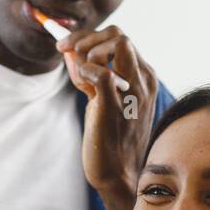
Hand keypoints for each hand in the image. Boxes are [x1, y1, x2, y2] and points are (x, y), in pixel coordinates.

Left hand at [59, 26, 158, 209]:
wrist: (118, 174)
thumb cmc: (109, 139)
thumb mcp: (101, 99)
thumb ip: (88, 75)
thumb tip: (69, 52)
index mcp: (143, 77)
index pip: (119, 38)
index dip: (89, 37)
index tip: (66, 46)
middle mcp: (143, 79)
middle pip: (118, 34)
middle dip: (86, 37)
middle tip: (66, 50)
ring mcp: (132, 90)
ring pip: (116, 42)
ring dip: (87, 50)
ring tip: (77, 76)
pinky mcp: (114, 104)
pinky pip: (101, 72)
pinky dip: (84, 71)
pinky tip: (81, 87)